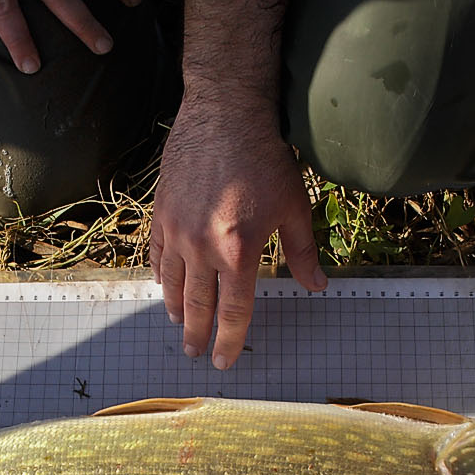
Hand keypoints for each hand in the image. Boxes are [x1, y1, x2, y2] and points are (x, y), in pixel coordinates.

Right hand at [150, 91, 326, 368]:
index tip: (225, 360)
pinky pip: (157, 254)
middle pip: (198, 305)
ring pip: (173, 284)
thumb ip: (302, 252)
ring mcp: (177, 231)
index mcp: (239, 251)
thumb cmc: (266, 159)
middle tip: (195, 353)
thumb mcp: (294, 206)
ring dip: (177, 309)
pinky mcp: (162, 212)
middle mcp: (202, 247)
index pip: (233, 311)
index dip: (230, 340)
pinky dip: (161, 275)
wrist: (225, 114)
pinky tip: (164, 285)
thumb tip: (317, 286)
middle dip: (197, 334)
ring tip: (179, 324)